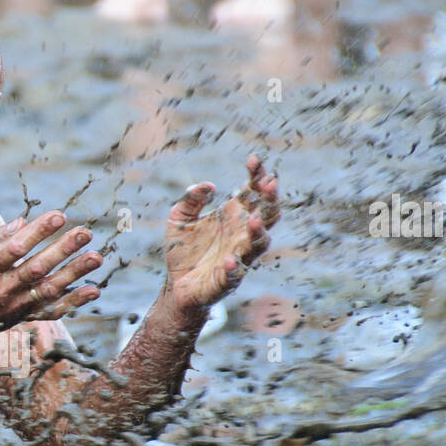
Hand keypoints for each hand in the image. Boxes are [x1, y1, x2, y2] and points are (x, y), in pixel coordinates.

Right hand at [0, 211, 102, 333]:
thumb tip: (24, 220)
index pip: (14, 248)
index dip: (38, 232)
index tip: (60, 216)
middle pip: (35, 268)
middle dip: (62, 249)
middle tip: (85, 232)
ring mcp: (11, 307)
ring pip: (47, 290)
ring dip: (74, 274)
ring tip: (96, 257)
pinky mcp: (20, 319)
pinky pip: (49, 312)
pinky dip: (72, 303)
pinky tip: (93, 290)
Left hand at [163, 155, 278, 316]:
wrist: (175, 285)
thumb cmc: (183, 250)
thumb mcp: (178, 218)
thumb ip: (190, 199)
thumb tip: (208, 186)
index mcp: (233, 216)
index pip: (253, 192)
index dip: (257, 175)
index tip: (254, 160)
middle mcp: (241, 234)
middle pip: (266, 214)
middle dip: (270, 198)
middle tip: (269, 183)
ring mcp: (239, 256)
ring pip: (259, 243)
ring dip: (258, 231)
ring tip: (253, 219)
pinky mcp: (227, 280)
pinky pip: (236, 274)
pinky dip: (235, 267)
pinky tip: (230, 259)